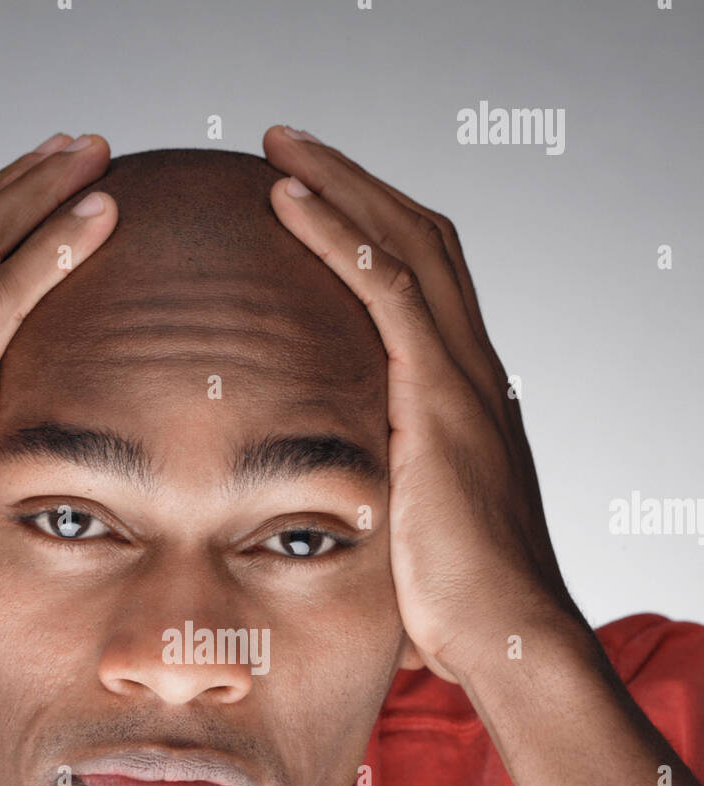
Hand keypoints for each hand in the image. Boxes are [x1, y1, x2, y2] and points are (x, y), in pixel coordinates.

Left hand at [263, 125, 583, 684]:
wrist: (507, 635)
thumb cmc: (458, 603)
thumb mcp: (413, 530)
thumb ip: (383, 497)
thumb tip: (333, 520)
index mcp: (464, 395)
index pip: (424, 283)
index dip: (373, 231)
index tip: (314, 203)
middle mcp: (473, 370)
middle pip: (419, 240)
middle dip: (353, 184)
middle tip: (286, 150)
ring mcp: (462, 378)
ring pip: (405, 243)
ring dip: (339, 185)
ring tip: (277, 150)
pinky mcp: (439, 399)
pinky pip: (386, 291)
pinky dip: (339, 236)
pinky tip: (290, 204)